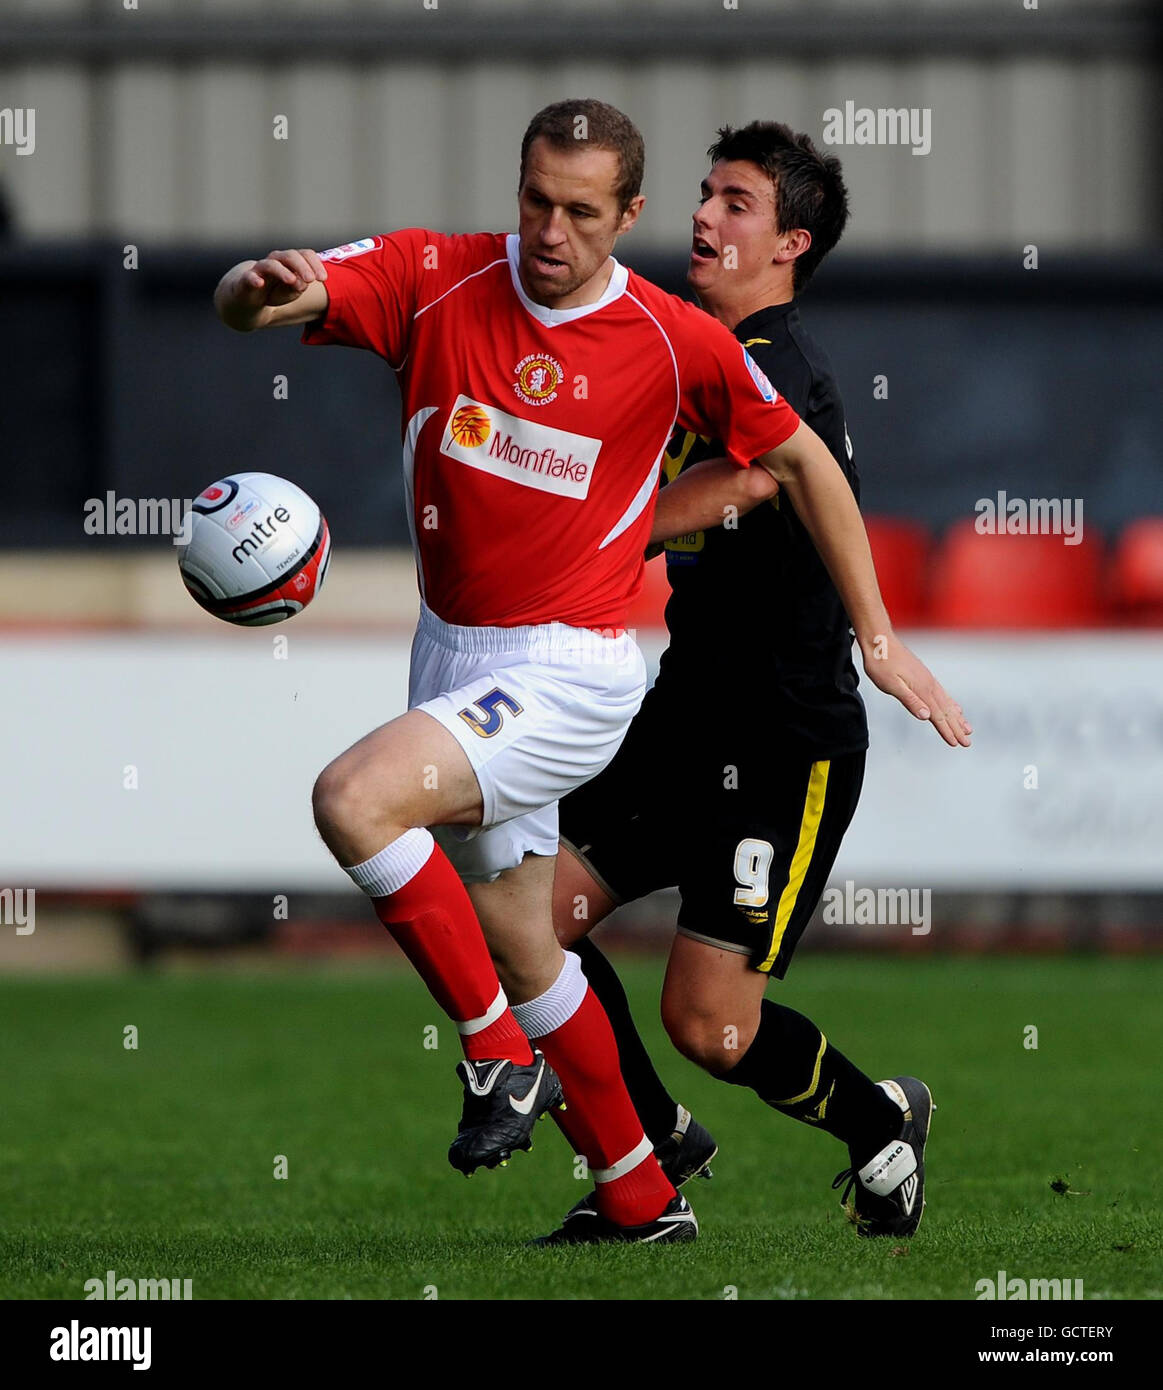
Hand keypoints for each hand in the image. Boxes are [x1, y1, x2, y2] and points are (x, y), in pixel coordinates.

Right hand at [235, 248, 328, 308]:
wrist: (250, 298)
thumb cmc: (275, 291)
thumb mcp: (292, 291)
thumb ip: (299, 286)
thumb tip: (303, 282)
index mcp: (290, 261)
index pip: (305, 255)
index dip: (315, 264)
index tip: (323, 278)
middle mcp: (276, 261)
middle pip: (290, 256)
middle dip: (302, 267)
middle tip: (311, 279)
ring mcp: (260, 269)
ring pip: (271, 264)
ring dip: (282, 272)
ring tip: (292, 280)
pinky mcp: (246, 279)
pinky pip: (249, 277)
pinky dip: (254, 279)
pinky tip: (260, 283)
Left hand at [860, 630, 971, 747]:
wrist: (880, 641)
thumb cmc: (882, 663)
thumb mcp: (891, 685)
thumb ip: (909, 700)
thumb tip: (926, 716)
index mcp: (922, 690)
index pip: (938, 716)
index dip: (947, 731)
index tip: (956, 743)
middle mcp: (929, 685)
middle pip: (946, 711)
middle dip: (957, 728)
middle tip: (967, 743)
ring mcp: (928, 680)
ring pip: (947, 703)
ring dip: (957, 718)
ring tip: (968, 728)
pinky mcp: (924, 676)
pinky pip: (942, 694)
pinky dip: (951, 704)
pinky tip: (954, 707)